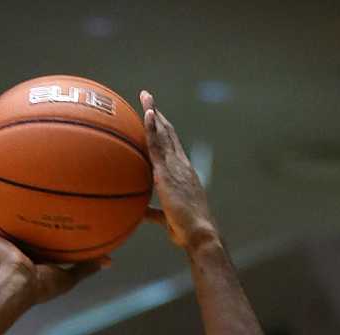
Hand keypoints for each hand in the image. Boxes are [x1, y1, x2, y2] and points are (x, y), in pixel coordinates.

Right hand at [0, 205, 108, 303]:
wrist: (19, 284)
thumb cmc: (42, 284)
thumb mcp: (69, 276)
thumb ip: (86, 268)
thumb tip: (109, 262)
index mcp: (33, 258)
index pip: (40, 239)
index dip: (46, 228)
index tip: (53, 214)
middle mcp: (17, 250)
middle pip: (20, 229)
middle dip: (21, 216)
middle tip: (27, 196)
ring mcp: (2, 246)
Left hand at [139, 92, 217, 250]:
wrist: (199, 234)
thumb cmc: (186, 231)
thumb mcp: (167, 219)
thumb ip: (153, 212)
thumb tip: (141, 212)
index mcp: (183, 173)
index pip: (172, 147)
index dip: (164, 130)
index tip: (156, 116)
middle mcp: (181, 165)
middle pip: (168, 133)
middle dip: (158, 114)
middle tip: (148, 98)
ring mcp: (176, 166)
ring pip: (163, 134)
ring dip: (154, 113)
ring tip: (145, 97)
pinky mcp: (167, 173)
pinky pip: (158, 146)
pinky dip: (153, 128)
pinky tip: (148, 114)